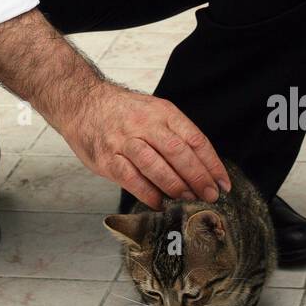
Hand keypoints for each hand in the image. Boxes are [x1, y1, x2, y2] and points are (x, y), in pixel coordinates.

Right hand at [59, 81, 231, 209]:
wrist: (83, 103)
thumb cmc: (124, 113)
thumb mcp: (154, 112)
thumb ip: (175, 135)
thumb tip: (204, 169)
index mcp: (162, 112)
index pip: (194, 139)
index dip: (212, 164)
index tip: (223, 184)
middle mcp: (144, 124)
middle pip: (177, 152)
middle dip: (198, 177)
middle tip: (210, 195)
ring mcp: (123, 140)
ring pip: (155, 164)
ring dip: (175, 185)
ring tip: (188, 199)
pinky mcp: (106, 157)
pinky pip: (131, 178)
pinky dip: (148, 193)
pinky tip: (159, 202)